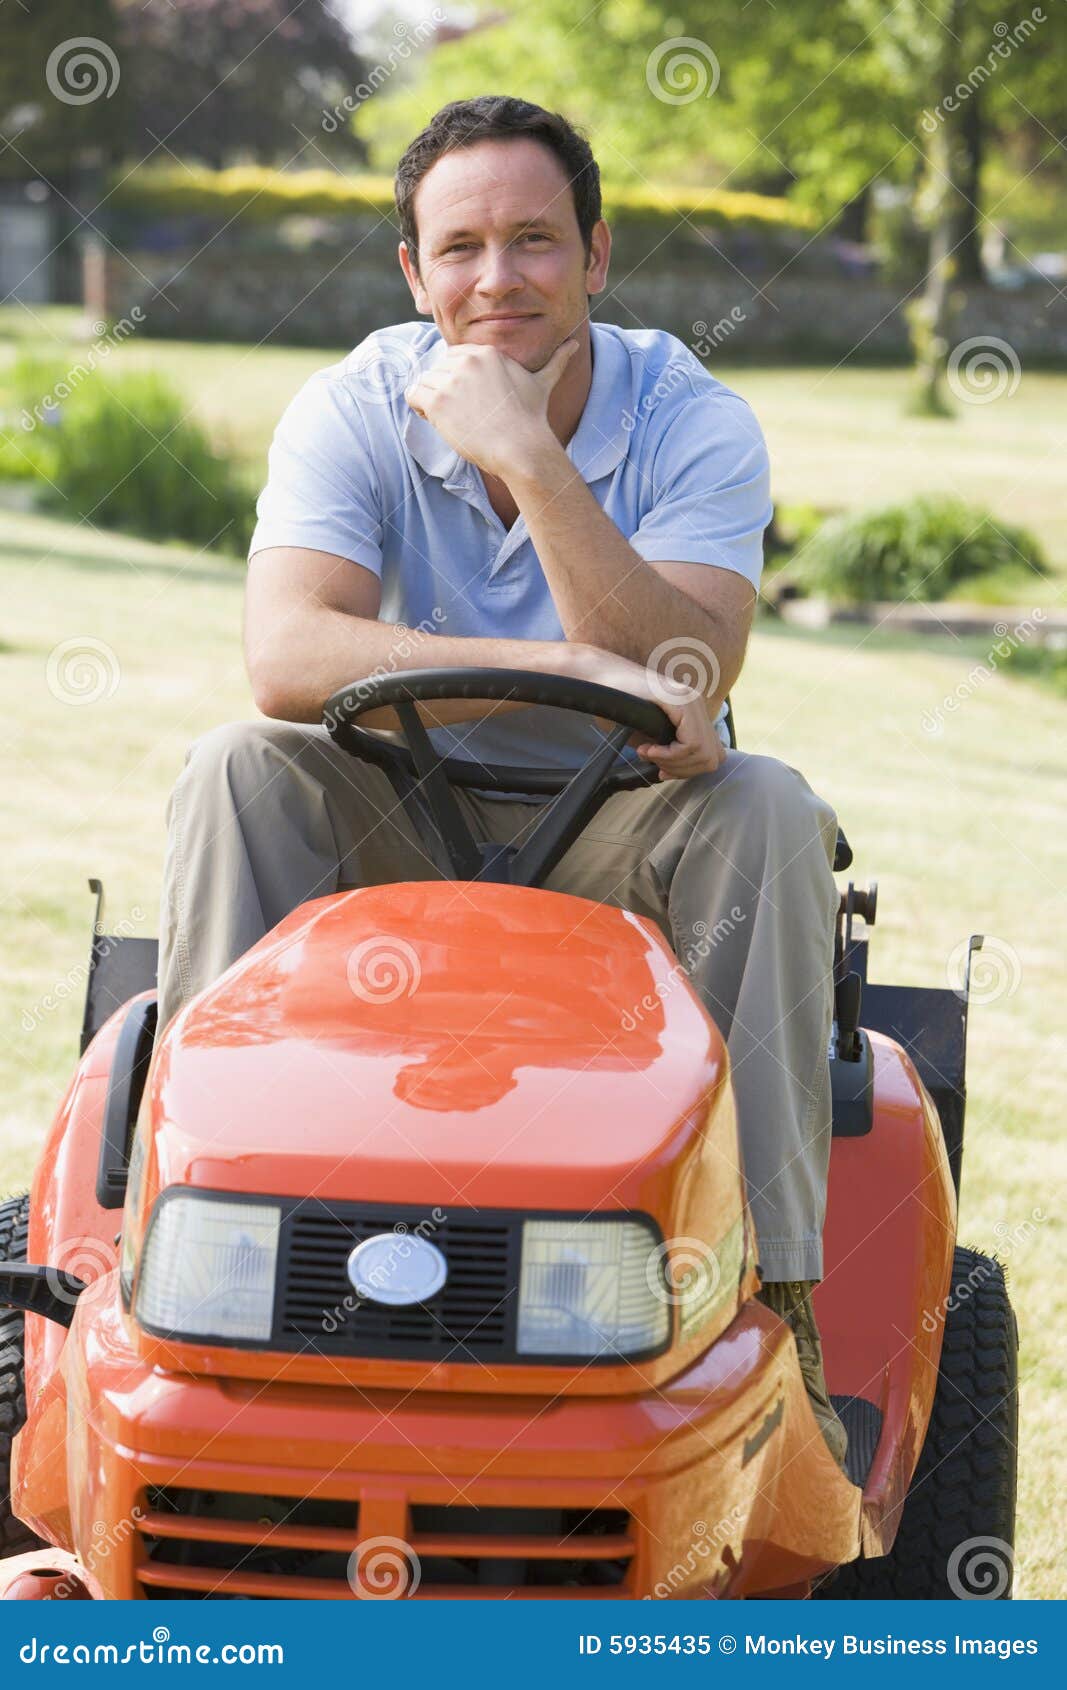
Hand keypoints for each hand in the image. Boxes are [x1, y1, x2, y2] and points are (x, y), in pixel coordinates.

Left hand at [404, 338, 578, 477]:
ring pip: (425, 382)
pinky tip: (440, 422)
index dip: (458, 379)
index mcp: (486, 351)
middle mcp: (467, 360)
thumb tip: (575, 344)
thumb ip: (556, 361)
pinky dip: (420, 410)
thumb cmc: (531, 420)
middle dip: (444, 390)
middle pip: (438, 369)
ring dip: (433, 403)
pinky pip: (413, 395)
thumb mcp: (543, 383)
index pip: (455, 357)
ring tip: (456, 420)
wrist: (522, 449)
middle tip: (465, 414)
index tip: (472, 400)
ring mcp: (451, 379)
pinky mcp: (438, 400)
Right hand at [568, 646, 727, 781]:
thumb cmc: (618, 706)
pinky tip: (646, 748)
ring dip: (674, 763)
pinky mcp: (680, 700)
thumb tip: (683, 771)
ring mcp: (691, 700)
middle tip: (656, 765)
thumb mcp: (650, 733)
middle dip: (683, 771)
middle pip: (714, 758)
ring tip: (648, 753)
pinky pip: (691, 744)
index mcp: (695, 711)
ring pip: (704, 753)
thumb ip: (672, 748)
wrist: (598, 677)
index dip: (689, 770)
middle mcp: (698, 704)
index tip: (662, 770)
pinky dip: (669, 755)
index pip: (713, 754)